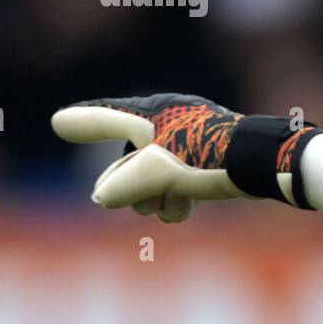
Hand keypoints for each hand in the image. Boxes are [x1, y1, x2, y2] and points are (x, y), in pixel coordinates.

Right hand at [51, 93, 248, 221]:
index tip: (59, 123)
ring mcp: (189, 139)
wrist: (263, 163)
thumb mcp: (155, 174)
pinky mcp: (209, 157)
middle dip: (130, 184)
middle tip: (136, 201)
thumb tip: (102, 197)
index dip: (82, 122)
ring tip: (166, 206)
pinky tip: (185, 209)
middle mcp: (168, 121)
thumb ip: (120, 186)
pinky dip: (178, 197)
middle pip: (129, 157)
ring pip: (154, 173)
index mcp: (150, 114)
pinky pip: (179, 180)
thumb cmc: (207, 158)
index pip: (106, 117)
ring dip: (156, 196)